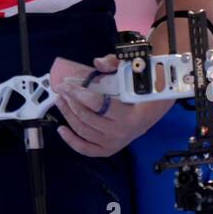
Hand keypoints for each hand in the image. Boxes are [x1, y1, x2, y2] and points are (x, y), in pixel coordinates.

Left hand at [52, 54, 171, 157]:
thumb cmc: (140, 92)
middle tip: (61, 88)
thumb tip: (98, 63)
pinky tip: (61, 128)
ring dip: (68, 114)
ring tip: (60, 100)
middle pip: (87, 117)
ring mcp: (113, 143)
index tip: (66, 84)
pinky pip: (85, 148)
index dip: (79, 93)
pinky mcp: (107, 150)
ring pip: (83, 130)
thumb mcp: (132, 73)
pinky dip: (71, 140)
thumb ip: (115, 64)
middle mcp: (121, 133)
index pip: (98, 105)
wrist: (152, 112)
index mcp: (129, 116)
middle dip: (70, 101)